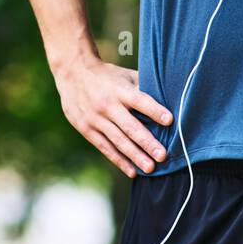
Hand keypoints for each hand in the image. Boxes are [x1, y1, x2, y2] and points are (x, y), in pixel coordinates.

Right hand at [54, 57, 171, 177]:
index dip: (154, 110)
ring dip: (135, 156)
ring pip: (118, 141)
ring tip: (150, 168)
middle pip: (130, 126)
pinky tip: (132, 171)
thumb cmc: (107, 75)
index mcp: (120, 89)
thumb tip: (167, 101)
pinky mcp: (86, 129)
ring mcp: (95, 119)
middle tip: (162, 155)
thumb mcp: (124, 75)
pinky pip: (105, 147)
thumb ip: (143, 87)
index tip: (169, 120)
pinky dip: (119, 160)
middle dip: (147, 142)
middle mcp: (107, 105)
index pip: (140, 100)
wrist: (72, 72)